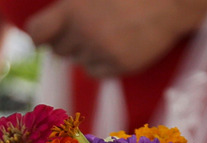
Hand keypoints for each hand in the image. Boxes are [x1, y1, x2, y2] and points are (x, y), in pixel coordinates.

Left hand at [25, 0, 205, 79]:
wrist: (169, 2)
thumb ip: (70, 7)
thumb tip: (46, 30)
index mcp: (73, 8)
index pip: (37, 32)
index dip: (39, 36)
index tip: (44, 38)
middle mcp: (84, 31)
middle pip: (59, 50)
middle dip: (69, 41)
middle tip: (90, 28)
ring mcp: (102, 50)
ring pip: (79, 62)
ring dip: (89, 52)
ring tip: (110, 33)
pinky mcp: (119, 65)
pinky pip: (97, 73)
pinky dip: (104, 63)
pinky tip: (119, 45)